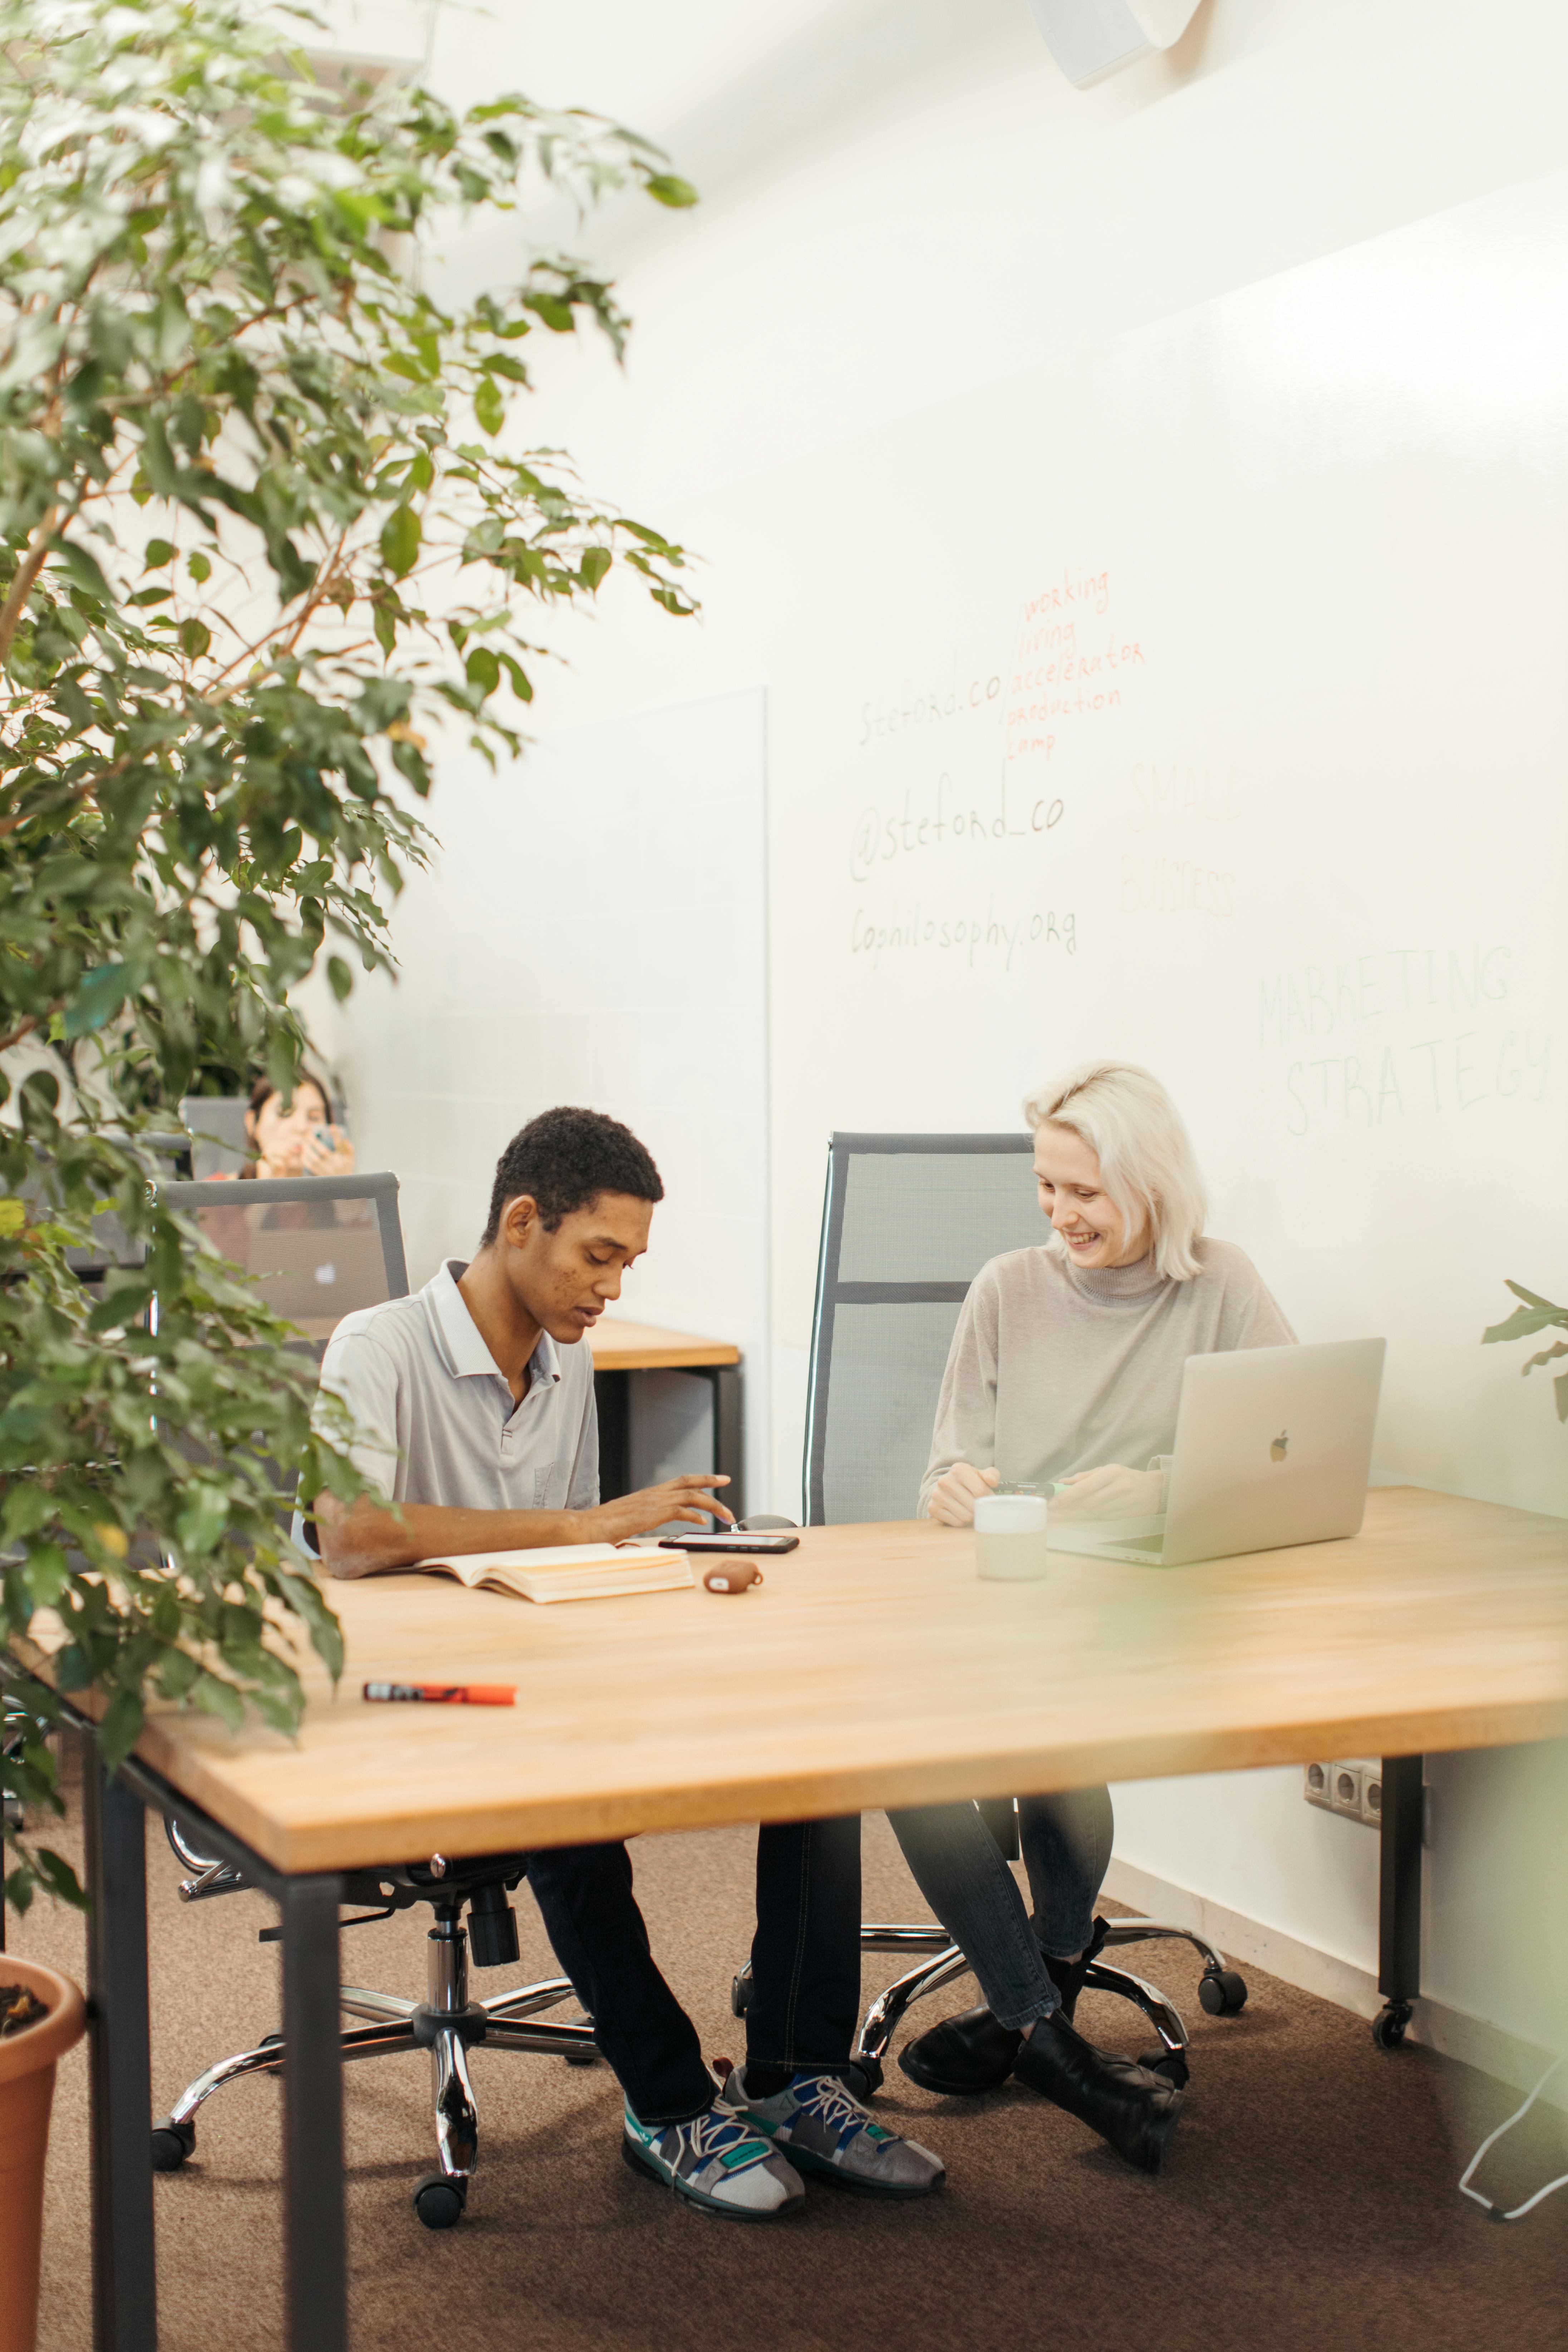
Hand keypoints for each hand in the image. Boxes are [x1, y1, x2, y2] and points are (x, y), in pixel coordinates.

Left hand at [303, 1123, 354, 1176]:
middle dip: (314, 1141)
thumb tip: (345, 1138)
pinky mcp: (319, 1174)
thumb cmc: (346, 1168)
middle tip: (308, 1133)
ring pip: (314, 1158)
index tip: (332, 1126)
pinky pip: (309, 1166)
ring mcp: (326, 1169)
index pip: (339, 1145)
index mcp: (342, 1158)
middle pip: (323, 1150)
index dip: (336, 1135)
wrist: (342, 1185)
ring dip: (307, 1149)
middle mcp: (334, 1164)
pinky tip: (303, 1152)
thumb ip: (349, 1148)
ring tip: (304, 1142)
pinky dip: (305, 1158)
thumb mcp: (351, 1158)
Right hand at [585, 1473, 734, 1542]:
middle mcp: (652, 1494)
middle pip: (688, 1481)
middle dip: (710, 1480)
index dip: (698, 1480)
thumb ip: (639, 1525)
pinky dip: (695, 1515)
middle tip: (727, 1479)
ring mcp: (651, 1502)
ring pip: (690, 1495)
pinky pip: (680, 1510)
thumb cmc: (599, 1528)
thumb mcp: (626, 1524)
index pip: (678, 1482)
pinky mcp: (650, 1513)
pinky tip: (702, 1523)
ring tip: (725, 1513)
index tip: (713, 1481)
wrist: (583, 1527)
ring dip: (711, 1503)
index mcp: (647, 1495)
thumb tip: (643, 1537)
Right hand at [928, 1463, 999, 1526]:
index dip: (988, 1498)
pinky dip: (961, 1520)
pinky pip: (956, 1523)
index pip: (980, 1491)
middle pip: (973, 1505)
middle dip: (979, 1508)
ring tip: (968, 1508)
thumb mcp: (981, 1474)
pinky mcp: (933, 1508)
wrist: (946, 1487)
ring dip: (971, 1515)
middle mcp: (945, 1481)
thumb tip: (992, 1482)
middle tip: (977, 1504)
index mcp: (959, 1469)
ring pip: (966, 1516)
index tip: (988, 1499)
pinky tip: (959, 1512)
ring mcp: (937, 1495)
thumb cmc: (968, 1482)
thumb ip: (991, 1475)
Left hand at [1052, 1464, 1163, 1520]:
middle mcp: (1120, 1486)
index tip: (1053, 1503)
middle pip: (1088, 1502)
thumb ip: (1084, 1477)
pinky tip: (1106, 1507)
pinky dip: (1101, 1514)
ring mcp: (1127, 1501)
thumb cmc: (1125, 1478)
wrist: (1153, 1489)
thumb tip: (1062, 1482)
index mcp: (1112, 1472)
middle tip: (1067, 1505)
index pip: (1084, 1487)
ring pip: (1096, 1512)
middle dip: (1075, 1505)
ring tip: (1094, 1502)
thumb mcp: (1106, 1471)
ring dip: (1089, 1510)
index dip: (1066, 1497)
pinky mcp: (1130, 1514)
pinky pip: (1106, 1517)